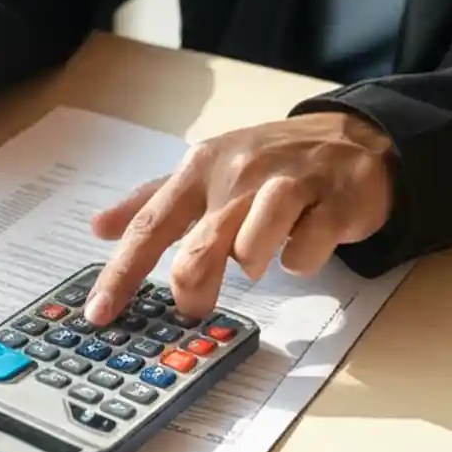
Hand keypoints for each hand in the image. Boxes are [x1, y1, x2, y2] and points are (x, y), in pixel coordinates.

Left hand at [83, 112, 393, 324]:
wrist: (353, 138)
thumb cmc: (268, 162)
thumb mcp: (205, 171)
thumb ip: (152, 201)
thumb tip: (98, 227)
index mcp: (200, 169)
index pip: (149, 226)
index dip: (121, 274)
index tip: (99, 313)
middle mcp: (238, 174)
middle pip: (197, 251)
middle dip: (194, 292)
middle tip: (197, 307)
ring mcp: (288, 186)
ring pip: (251, 251)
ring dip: (253, 266)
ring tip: (262, 255)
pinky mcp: (333, 204)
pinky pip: (303, 254)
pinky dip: (299, 261)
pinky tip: (303, 243)